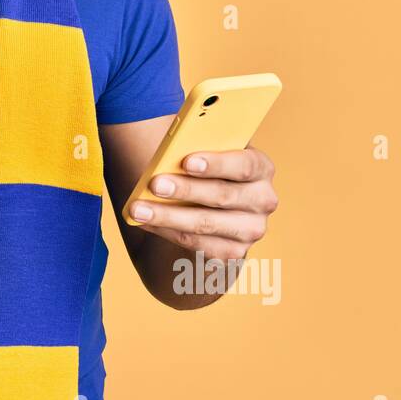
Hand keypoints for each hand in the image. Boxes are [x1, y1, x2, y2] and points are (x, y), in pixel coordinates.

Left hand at [127, 146, 277, 262]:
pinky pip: (196, 244)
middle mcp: (262, 200)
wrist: (216, 205)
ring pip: (205, 224)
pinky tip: (144, 222)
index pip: (244, 165)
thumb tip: (168, 152)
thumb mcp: (209, 153)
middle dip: (185, 190)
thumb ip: (196, 147)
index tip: (186, 161)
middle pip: (222, 196)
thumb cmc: (208, 170)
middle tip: (154, 184)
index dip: (216, 163)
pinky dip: (166, 231)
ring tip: (137, 209)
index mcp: (261, 168)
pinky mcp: (233, 253)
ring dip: (167, 216)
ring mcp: (251, 230)